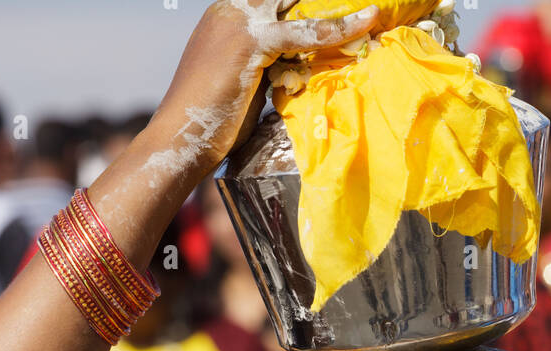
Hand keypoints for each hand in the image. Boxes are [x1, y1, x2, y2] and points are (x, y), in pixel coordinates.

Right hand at [152, 0, 378, 174]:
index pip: (274, 0)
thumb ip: (267, 67)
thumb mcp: (243, 84)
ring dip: (335, 7)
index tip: (333, 5)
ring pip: (299, 5)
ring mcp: (240, 21)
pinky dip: (339, 29)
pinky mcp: (252, 42)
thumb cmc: (209, 123)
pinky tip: (367, 22)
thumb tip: (292, 72)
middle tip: (362, 2)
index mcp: (227, 15)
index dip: (304, 3)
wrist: (180, 138)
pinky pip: (306, 33)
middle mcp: (232, 9)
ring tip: (370, 8)